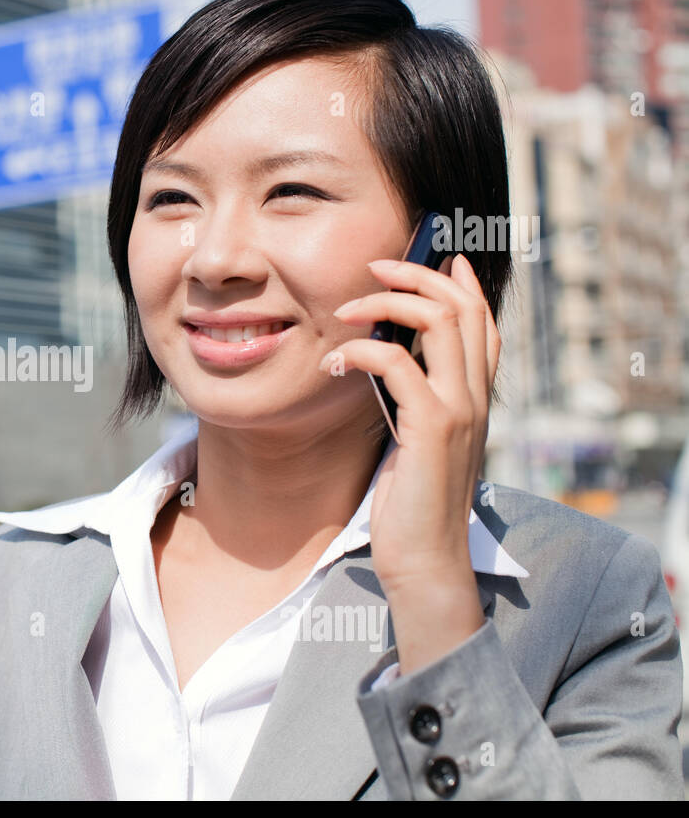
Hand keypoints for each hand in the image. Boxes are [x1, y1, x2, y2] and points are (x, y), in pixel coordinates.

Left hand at [318, 253, 502, 674]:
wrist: (424, 560)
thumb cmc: (411, 505)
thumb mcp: (415, 442)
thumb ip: (412, 402)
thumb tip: (386, 366)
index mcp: (475, 398)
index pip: (483, 322)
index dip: (460, 283)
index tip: (433, 257)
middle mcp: (476, 397)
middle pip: (463, 308)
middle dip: (418, 275)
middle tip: (375, 268)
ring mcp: (459, 410)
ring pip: (439, 323)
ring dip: (387, 304)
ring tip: (346, 310)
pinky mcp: (432, 428)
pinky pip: (397, 364)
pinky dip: (360, 352)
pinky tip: (334, 363)